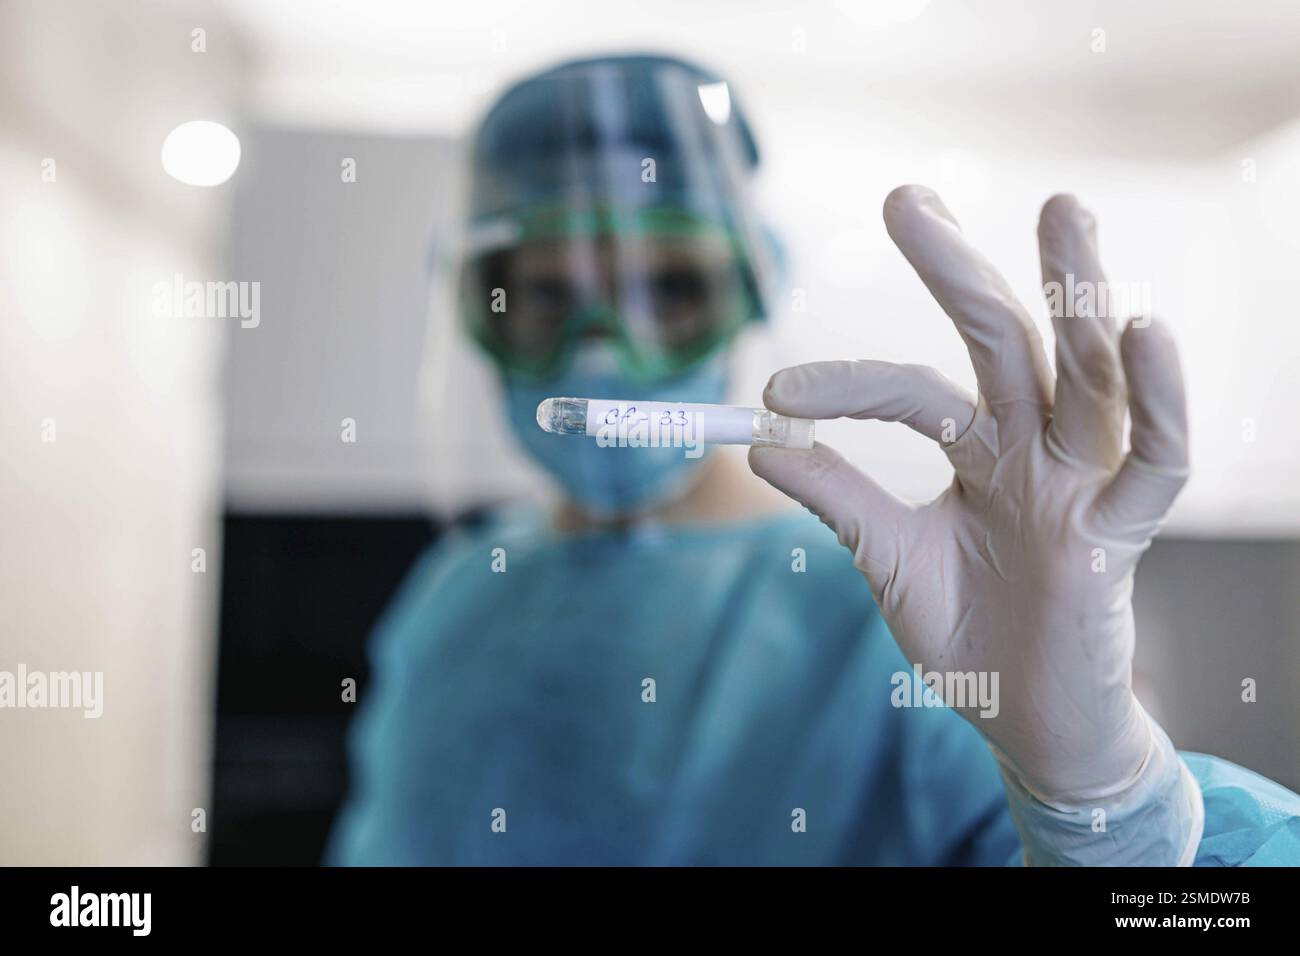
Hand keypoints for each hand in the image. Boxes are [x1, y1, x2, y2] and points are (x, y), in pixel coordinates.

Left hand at [749, 186, 1188, 802]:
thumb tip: (755, 439)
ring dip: (1079, 293)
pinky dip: (1159, 399)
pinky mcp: (1122, 534)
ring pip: (1089, 374)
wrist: (1022, 723)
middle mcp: (1035, 451)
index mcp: (982, 452)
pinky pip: (1156, 459)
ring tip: (1063, 207)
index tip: (775, 390)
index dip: (849, 384)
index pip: (917, 391)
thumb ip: (835, 495)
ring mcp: (1083, 484)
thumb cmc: (967, 635)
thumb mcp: (885, 554)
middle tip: (904, 199)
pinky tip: (1141, 332)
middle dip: (959, 269)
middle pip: (1004, 341)